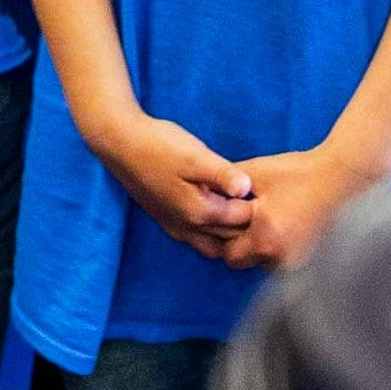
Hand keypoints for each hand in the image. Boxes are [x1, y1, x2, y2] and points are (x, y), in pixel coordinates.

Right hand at [97, 112, 253, 260]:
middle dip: (249, 225)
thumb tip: (248, 188)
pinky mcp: (168, 222)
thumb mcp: (195, 155)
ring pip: (214, 245)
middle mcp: (189, 228)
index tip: (269, 190)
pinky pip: (198, 240)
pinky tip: (218, 212)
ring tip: (240, 207)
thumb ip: (223, 174)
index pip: (243, 221)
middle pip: (231, 238)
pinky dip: (213, 234)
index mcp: (200, 212)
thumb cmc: (160, 146)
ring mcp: (177, 228)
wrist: (121, 144)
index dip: (259, 206)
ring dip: (230, 234)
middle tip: (262, 202)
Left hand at [224, 146, 383, 270]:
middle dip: (240, 244)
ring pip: (263, 263)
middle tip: (246, 218)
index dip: (224, 237)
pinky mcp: (309, 260)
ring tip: (268, 219)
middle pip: (245, 262)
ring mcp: (297, 261)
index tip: (228, 218)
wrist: (342, 178)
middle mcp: (280, 256)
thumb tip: (202, 190)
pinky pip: (281, 261)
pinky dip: (277, 248)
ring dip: (260, 247)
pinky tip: (283, 225)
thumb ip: (225, 185)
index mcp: (264, 236)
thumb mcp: (257, 173)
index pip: (229, 254)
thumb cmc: (299, 172)